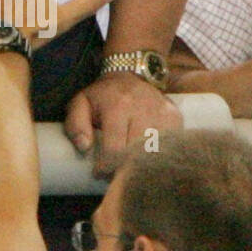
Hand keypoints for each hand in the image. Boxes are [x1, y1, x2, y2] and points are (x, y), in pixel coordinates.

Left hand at [65, 74, 181, 176]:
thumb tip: (84, 147)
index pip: (115, 148)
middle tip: (114, 175)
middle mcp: (144, 109)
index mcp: (118, 106)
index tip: (99, 173)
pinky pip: (168, 146)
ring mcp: (163, 113)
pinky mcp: (175, 118)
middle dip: (123, 169)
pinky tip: (146, 158)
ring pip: (155, 153)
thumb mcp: (81, 103)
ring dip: (142, 164)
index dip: (106, 166)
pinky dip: (157, 156)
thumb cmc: (103, 97)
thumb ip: (75, 125)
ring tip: (129, 167)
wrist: (131, 75)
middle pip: (137, 154)